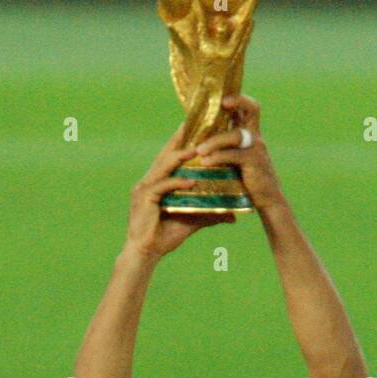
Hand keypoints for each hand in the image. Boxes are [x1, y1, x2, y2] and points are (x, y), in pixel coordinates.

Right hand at [125, 125, 235, 260]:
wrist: (146, 254)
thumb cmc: (165, 237)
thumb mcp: (193, 222)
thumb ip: (210, 214)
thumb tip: (232, 215)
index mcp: (158, 182)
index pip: (171, 157)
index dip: (183, 142)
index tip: (196, 127)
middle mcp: (149, 181)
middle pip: (166, 154)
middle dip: (181, 139)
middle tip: (195, 123)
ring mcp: (145, 188)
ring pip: (164, 166)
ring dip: (181, 157)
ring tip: (198, 150)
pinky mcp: (144, 199)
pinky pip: (163, 186)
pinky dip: (177, 183)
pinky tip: (191, 182)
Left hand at [193, 95, 284, 213]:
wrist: (267, 200)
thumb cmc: (247, 180)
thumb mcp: (236, 160)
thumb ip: (224, 148)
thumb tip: (198, 140)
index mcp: (250, 133)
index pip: (248, 108)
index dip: (237, 99)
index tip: (222, 98)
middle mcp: (255, 137)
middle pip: (252, 109)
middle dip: (237, 101)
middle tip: (221, 103)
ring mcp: (256, 149)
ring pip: (235, 135)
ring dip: (214, 141)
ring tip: (199, 150)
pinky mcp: (254, 162)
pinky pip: (233, 155)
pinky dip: (218, 157)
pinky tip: (205, 162)